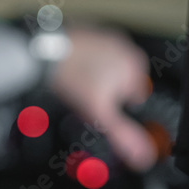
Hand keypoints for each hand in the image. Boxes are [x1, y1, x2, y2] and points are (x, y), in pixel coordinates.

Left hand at [49, 25, 157, 170]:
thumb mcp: (100, 113)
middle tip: (86, 94)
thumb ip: (123, 134)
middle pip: (121, 83)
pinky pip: (93, 56)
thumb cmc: (74, 77)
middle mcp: (126, 49)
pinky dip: (85, 63)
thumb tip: (143, 155)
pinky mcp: (92, 33)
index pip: (135, 98)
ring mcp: (109, 38)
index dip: (115, 106)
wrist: (45, 52)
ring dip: (96, 77)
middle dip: (106, 92)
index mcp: (135, 67)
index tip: (100, 105)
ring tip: (77, 81)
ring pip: (108, 70)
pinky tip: (72, 69)